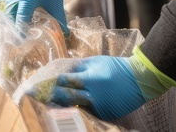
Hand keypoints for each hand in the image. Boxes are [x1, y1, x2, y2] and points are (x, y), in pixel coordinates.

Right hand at [0, 0, 67, 32]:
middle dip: (11, 30)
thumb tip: (64, 35)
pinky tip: (12, 10)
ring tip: (13, 26)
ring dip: (6, 19)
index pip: (19, 25)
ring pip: (1, 11)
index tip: (22, 43)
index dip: (20, 36)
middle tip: (18, 37)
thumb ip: (59, 17)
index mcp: (26, 2)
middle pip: (8, 20)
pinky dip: (4, 8)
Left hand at [45, 47, 175, 120]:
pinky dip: (79, 111)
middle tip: (36, 98)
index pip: (63, 82)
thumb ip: (79, 66)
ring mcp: (99, 108)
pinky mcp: (105, 115)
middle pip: (65, 98)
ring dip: (62, 106)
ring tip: (49, 105)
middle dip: (50, 97)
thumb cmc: (117, 67)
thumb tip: (63, 70)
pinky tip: (69, 110)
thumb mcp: (96, 61)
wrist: (140, 80)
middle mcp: (92, 96)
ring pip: (75, 108)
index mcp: (88, 80)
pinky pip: (88, 113)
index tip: (37, 85)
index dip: (49, 83)